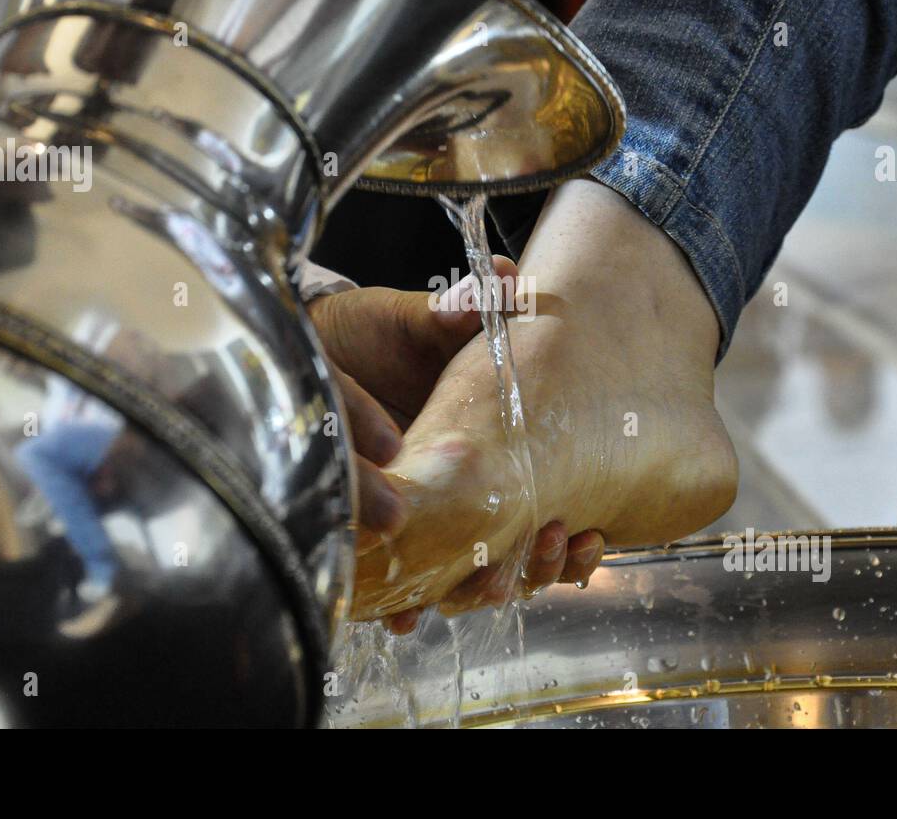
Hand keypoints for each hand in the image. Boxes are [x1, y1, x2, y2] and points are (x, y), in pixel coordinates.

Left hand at [308, 258, 604, 633]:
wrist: (314, 346)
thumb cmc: (377, 332)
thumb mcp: (418, 320)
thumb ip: (459, 311)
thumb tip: (504, 279)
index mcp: (495, 447)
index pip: (551, 506)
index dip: (572, 537)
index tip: (583, 532)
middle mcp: (468, 490)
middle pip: (518, 554)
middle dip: (538, 567)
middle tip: (546, 547)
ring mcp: (426, 514)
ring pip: (466, 578)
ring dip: (481, 593)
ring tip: (488, 589)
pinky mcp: (378, 526)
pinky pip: (400, 581)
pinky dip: (407, 604)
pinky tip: (406, 617)